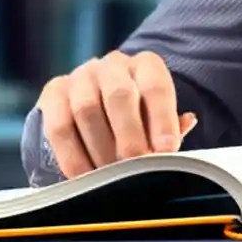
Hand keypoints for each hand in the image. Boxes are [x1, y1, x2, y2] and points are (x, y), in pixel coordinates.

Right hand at [37, 50, 197, 178]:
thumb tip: (186, 123)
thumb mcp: (156, 116)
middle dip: (129, 136)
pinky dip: (72, 156)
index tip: (166, 151)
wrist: (97, 101)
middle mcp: (113, 65)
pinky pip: (59, 126)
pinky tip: (84, 176)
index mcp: (146, 65)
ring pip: (86, 110)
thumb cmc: (137, 114)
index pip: (155, 87)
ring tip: (111, 176)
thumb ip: (169, 125)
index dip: (162, 120)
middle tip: (136, 166)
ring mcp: (80, 76)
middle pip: (119, 95)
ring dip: (100, 149)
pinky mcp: (54, 92)